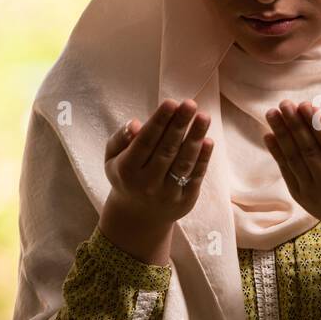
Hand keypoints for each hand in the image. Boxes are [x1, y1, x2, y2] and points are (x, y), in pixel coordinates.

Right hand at [98, 99, 211, 264]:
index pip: (145, 142)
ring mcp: (167, 193)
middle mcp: (147, 183)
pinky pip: (195, 176)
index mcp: (126, 170)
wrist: (138, 216)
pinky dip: (203, 159)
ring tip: (204, 117)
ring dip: (195, 138)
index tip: (171, 103)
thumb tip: (136, 124)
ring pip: (183, 163)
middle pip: (166, 150)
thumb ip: (120, 138)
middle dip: (179, 125)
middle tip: (190, 104)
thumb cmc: (126, 176)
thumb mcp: (112, 158)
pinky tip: (208, 140)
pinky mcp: (185, 200)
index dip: (159, 122)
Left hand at [262, 100, 320, 236]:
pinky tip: (270, 134)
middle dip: (296, 125)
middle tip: (285, 103)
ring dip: (282, 135)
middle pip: (310, 151)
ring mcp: (313, 194)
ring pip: (295, 159)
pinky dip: (277, 152)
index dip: (317, 125)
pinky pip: (287, 171)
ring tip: (273, 113)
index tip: (306, 105)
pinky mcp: (301, 197)